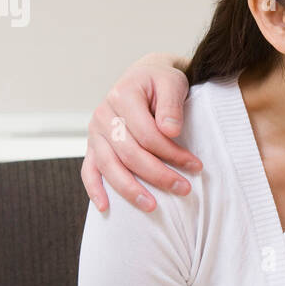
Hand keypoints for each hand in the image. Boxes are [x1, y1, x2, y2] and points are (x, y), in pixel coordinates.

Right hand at [81, 55, 200, 212]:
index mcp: (122, 95)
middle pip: (129, 153)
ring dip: (130, 189)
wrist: (144, 77)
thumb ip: (171, 104)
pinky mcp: (92, 146)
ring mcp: (95, 132)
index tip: (195, 166)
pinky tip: (106, 208)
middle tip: (184, 189)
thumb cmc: (161, 82)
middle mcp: (104, 114)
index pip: (148, 134)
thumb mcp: (172, 83)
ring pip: (109, 166)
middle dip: (158, 174)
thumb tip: (170, 131)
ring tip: (152, 207)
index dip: (172, 153)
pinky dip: (94, 190)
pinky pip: (88, 170)